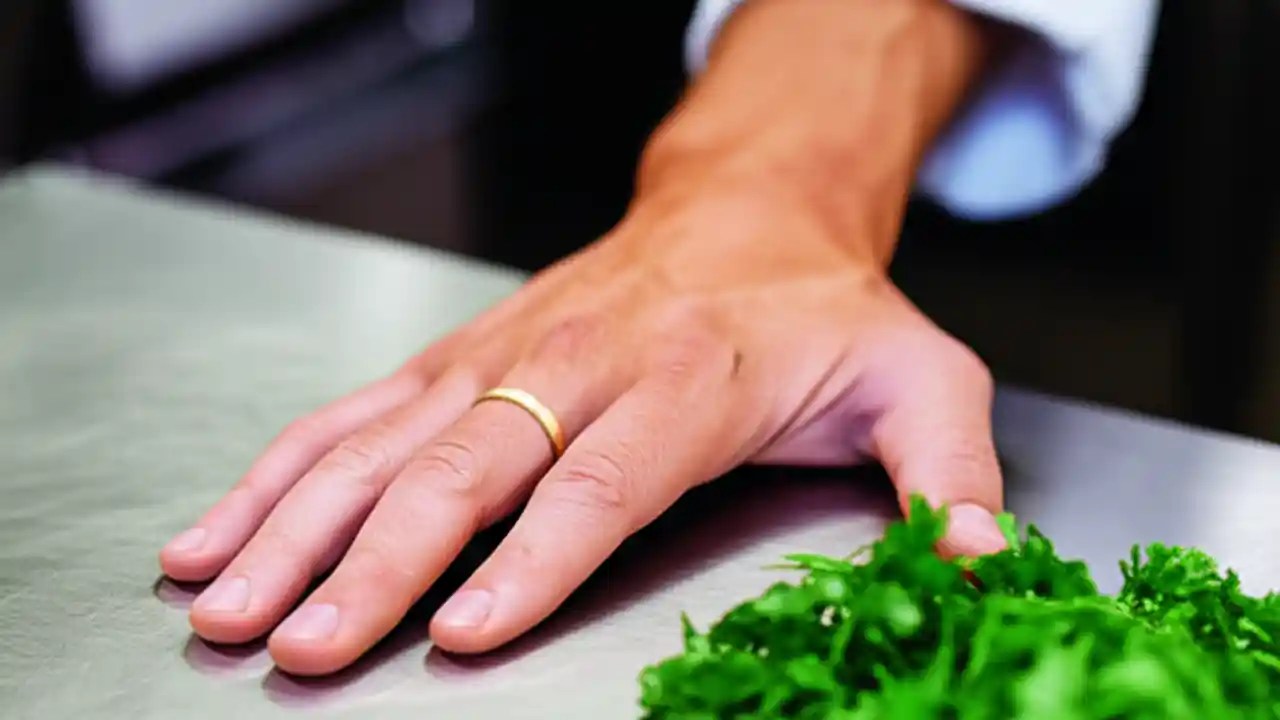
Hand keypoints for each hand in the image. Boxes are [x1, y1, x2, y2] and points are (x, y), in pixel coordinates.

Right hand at [158, 185, 1004, 675]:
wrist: (748, 213)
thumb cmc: (824, 312)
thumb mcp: (922, 378)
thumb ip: (951, 473)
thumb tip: (981, 568)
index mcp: (685, 381)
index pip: (596, 479)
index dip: (531, 559)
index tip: (458, 633)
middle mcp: (573, 364)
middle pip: (461, 469)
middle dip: (373, 565)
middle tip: (303, 648)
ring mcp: (502, 358)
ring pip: (381, 442)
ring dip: (296, 525)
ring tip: (225, 603)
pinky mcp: (462, 356)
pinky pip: (354, 412)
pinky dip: (278, 472)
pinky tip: (217, 528)